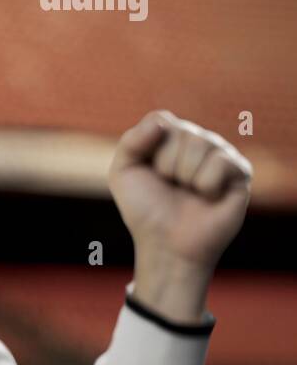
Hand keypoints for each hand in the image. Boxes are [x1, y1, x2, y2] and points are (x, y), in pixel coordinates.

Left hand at [109, 110, 252, 321]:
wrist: (166, 244)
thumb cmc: (145, 209)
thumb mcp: (123, 172)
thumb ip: (132, 140)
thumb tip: (164, 122)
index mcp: (170, 138)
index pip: (161, 120)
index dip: (149, 148)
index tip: (149, 171)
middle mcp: (197, 141)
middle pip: (181, 131)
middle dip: (166, 165)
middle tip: (170, 186)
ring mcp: (221, 155)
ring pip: (201, 143)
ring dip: (185, 175)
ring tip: (188, 192)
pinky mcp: (240, 172)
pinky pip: (221, 161)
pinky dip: (206, 184)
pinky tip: (208, 196)